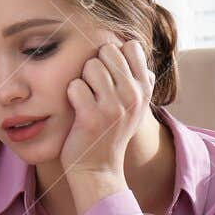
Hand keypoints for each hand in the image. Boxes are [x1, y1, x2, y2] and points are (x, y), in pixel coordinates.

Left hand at [59, 35, 153, 180]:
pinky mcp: (92, 118)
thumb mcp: (133, 105)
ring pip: (91, 65)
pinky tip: (76, 108)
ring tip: (85, 98)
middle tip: (93, 88)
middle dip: (95, 64)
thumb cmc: (110, 131)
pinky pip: (75, 86)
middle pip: (108, 51)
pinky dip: (70, 94)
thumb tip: (134, 46)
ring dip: (82, 79)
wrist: (98, 168)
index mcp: (144, 89)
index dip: (114, 53)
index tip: (108, 73)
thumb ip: (137, 76)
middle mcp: (133, 95)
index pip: (131, 46)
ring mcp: (114, 107)